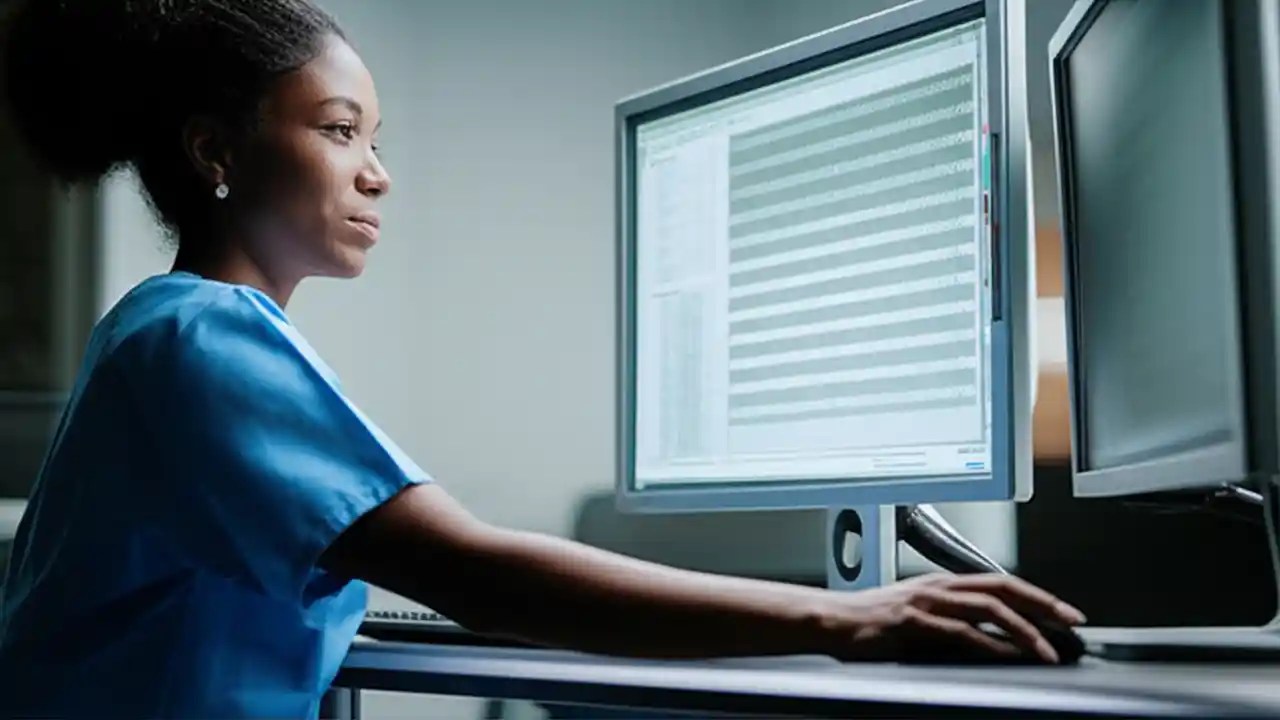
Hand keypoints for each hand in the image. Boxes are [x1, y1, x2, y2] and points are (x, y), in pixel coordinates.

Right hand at [818, 573, 1086, 663]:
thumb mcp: (919, 611)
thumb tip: (991, 634)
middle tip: (1073, 622)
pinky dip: (989, 645)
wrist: (832, 620)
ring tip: (1046, 650)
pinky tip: (1006, 656)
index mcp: (944, 582)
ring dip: (1024, 630)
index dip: (1038, 595)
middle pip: (1004, 587)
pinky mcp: (914, 623)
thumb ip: (952, 616)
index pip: (1002, 581)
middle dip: (1044, 604)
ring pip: (988, 608)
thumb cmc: (871, 620)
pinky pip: (960, 633)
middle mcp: (940, 586)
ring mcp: (927, 602)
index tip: (1066, 612)